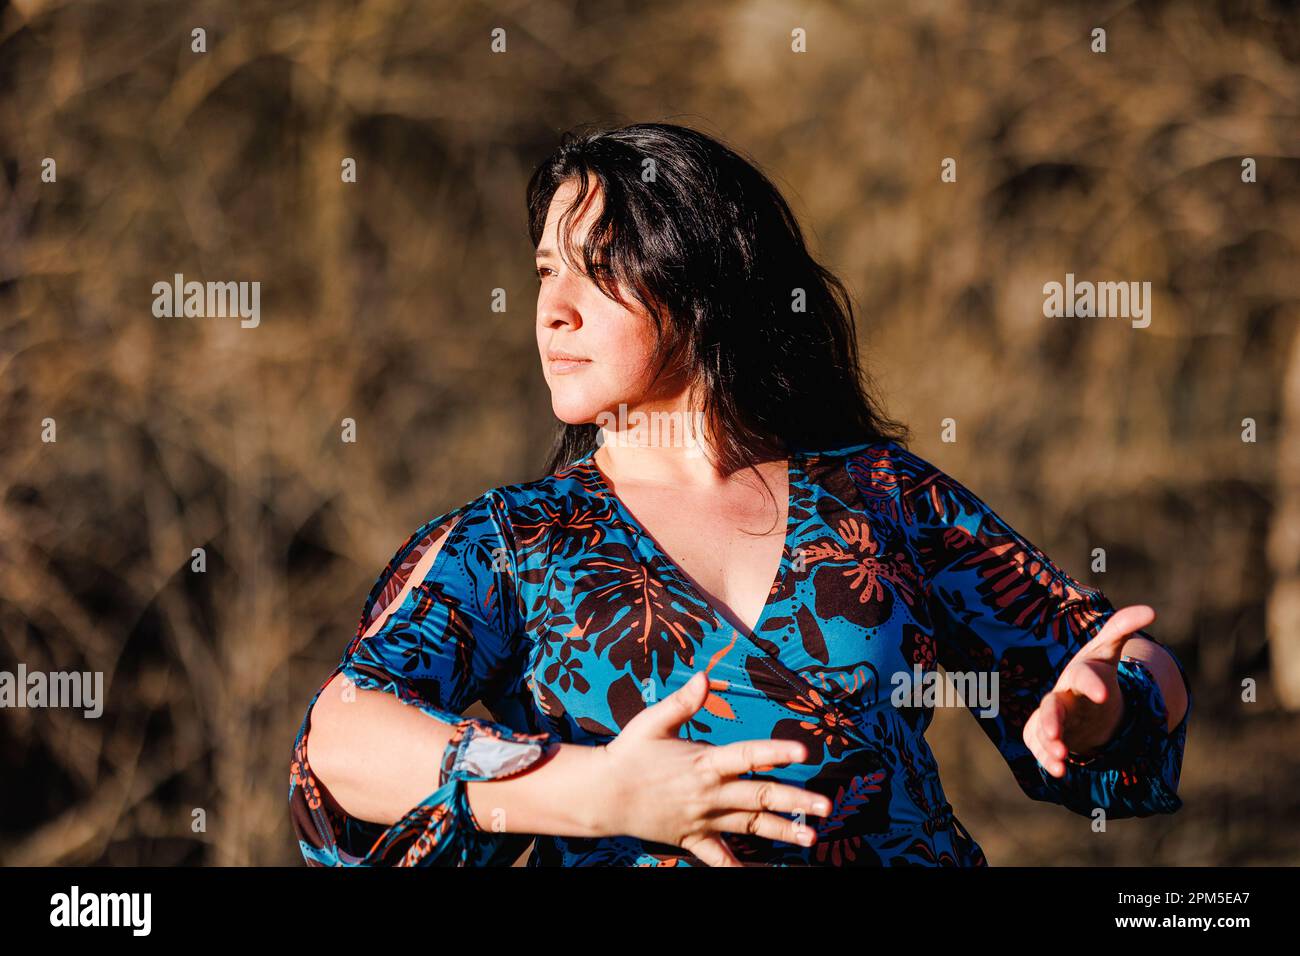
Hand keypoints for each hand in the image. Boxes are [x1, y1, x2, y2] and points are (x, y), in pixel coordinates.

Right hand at [593, 670, 832, 865]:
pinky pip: (719, 858)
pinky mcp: (692, 838)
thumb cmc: (628, 753)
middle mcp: (709, 793)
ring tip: (812, 838)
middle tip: (827, 806)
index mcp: (703, 762)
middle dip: (796, 801)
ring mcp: (703, 819)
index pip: (747, 754)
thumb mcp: (652, 722)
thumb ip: (682, 702)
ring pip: (750, 827)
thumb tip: (705, 676)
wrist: (602, 795)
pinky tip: (758, 875)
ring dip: (782, 832)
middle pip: (760, 796)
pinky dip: (737, 868)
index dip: (776, 752)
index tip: (803, 751)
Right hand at [1023, 604, 1154, 777]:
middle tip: (1056, 734)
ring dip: (1049, 743)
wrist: (1081, 701)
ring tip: (1061, 757)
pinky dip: (1048, 760)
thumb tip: (1150, 610)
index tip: (1105, 694)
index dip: (1092, 684)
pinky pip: (1042, 748)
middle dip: (1052, 718)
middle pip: (1052, 705)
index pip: (1084, 676)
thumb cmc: (1095, 675)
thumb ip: (1122, 629)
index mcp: (1080, 675)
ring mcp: (1052, 717)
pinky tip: (1061, 772)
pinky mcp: (1045, 736)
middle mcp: (1061, 696)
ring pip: (1043, 729)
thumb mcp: (1108, 653)